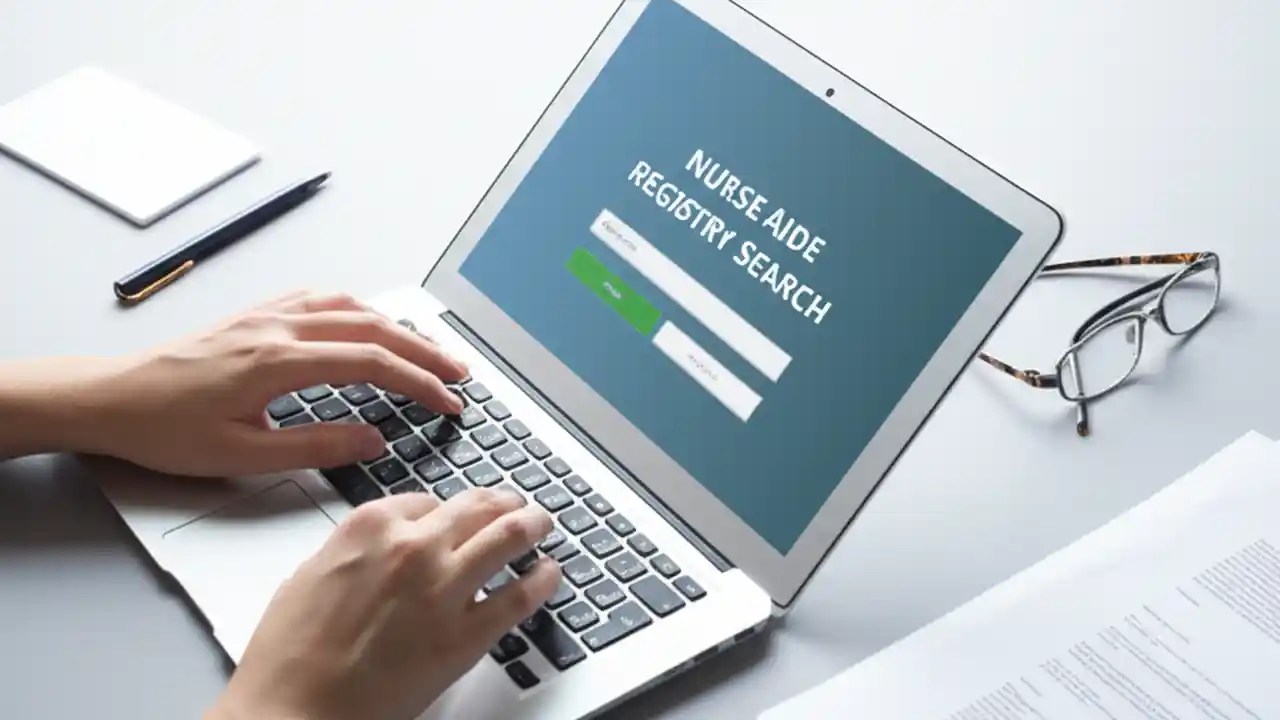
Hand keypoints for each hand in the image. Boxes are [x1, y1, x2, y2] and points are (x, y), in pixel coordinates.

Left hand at [7, 291, 467, 475]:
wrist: (109, 399)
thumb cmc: (164, 429)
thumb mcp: (241, 455)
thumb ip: (314, 447)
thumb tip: (372, 440)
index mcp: (277, 361)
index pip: (371, 363)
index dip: (419, 383)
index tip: (447, 403)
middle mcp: (276, 327)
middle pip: (372, 326)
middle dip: (423, 350)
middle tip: (458, 373)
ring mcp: (265, 315)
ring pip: (350, 306)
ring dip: (396, 326)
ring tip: (426, 349)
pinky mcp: (253, 316)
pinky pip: (319, 298)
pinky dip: (358, 308)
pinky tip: (367, 321)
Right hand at [206, 488, 558, 719]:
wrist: (293, 710)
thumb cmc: (290, 654)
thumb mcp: (311, 574)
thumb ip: (356, 551)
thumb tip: (380, 549)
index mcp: (371, 526)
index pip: (428, 501)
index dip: (448, 510)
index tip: (460, 514)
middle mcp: (414, 547)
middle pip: (477, 507)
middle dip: (501, 503)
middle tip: (514, 506)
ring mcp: (445, 588)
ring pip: (508, 537)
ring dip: (531, 524)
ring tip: (541, 523)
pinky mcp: (466, 635)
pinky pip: (519, 597)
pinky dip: (542, 580)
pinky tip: (549, 573)